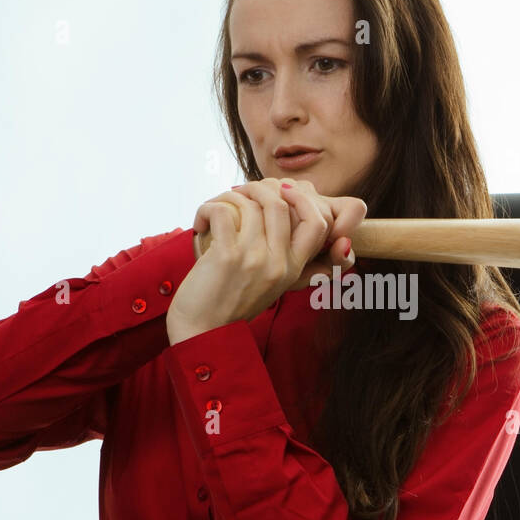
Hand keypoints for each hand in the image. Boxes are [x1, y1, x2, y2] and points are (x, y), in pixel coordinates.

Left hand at [167, 179, 363, 343]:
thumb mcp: (272, 286)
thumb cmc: (232, 305)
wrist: (203, 333)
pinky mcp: (226, 257)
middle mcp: (279, 264)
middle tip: (241, 192)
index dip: (302, 199)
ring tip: (219, 205)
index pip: (318, 223)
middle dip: (260, 187)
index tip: (281, 192)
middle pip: (283, 203)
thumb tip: (305, 230)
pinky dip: (209, 207)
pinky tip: (201, 221)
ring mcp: (254, 259)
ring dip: (230, 196)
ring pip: (252, 203)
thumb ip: (289, 261)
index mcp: (293, 269)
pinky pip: (223, 212)